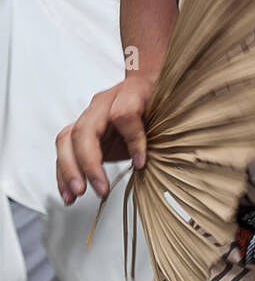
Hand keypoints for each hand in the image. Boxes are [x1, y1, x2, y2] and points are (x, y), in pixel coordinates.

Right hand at [56, 71, 156, 202]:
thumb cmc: (155, 98)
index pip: (123, 114)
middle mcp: (102, 104)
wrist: (145, 86)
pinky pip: (65, 152)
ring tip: (76, 194)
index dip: (133, 139)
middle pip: (84, 130)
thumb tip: (141, 160)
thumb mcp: (165, 111)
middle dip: (87, 163)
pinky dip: (64, 174)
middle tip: (99, 188)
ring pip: (66, 140)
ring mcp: (89, 117)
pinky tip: (68, 193)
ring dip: (69, 170)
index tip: (141, 162)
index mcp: (128, 93)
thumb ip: (158, 129)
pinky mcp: (82, 134)